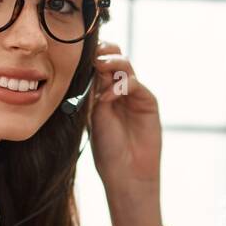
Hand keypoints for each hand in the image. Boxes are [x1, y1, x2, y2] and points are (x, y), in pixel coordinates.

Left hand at [86, 41, 166, 225]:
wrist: (126, 172)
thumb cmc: (107, 150)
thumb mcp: (93, 117)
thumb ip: (92, 93)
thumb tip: (87, 67)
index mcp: (102, 92)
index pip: (98, 63)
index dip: (91, 55)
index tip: (78, 56)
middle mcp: (119, 89)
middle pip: (114, 58)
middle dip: (103, 53)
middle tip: (92, 57)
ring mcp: (135, 95)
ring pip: (126, 66)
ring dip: (113, 64)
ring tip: (101, 68)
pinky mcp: (148, 102)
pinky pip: (136, 84)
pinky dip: (122, 86)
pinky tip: (111, 97)